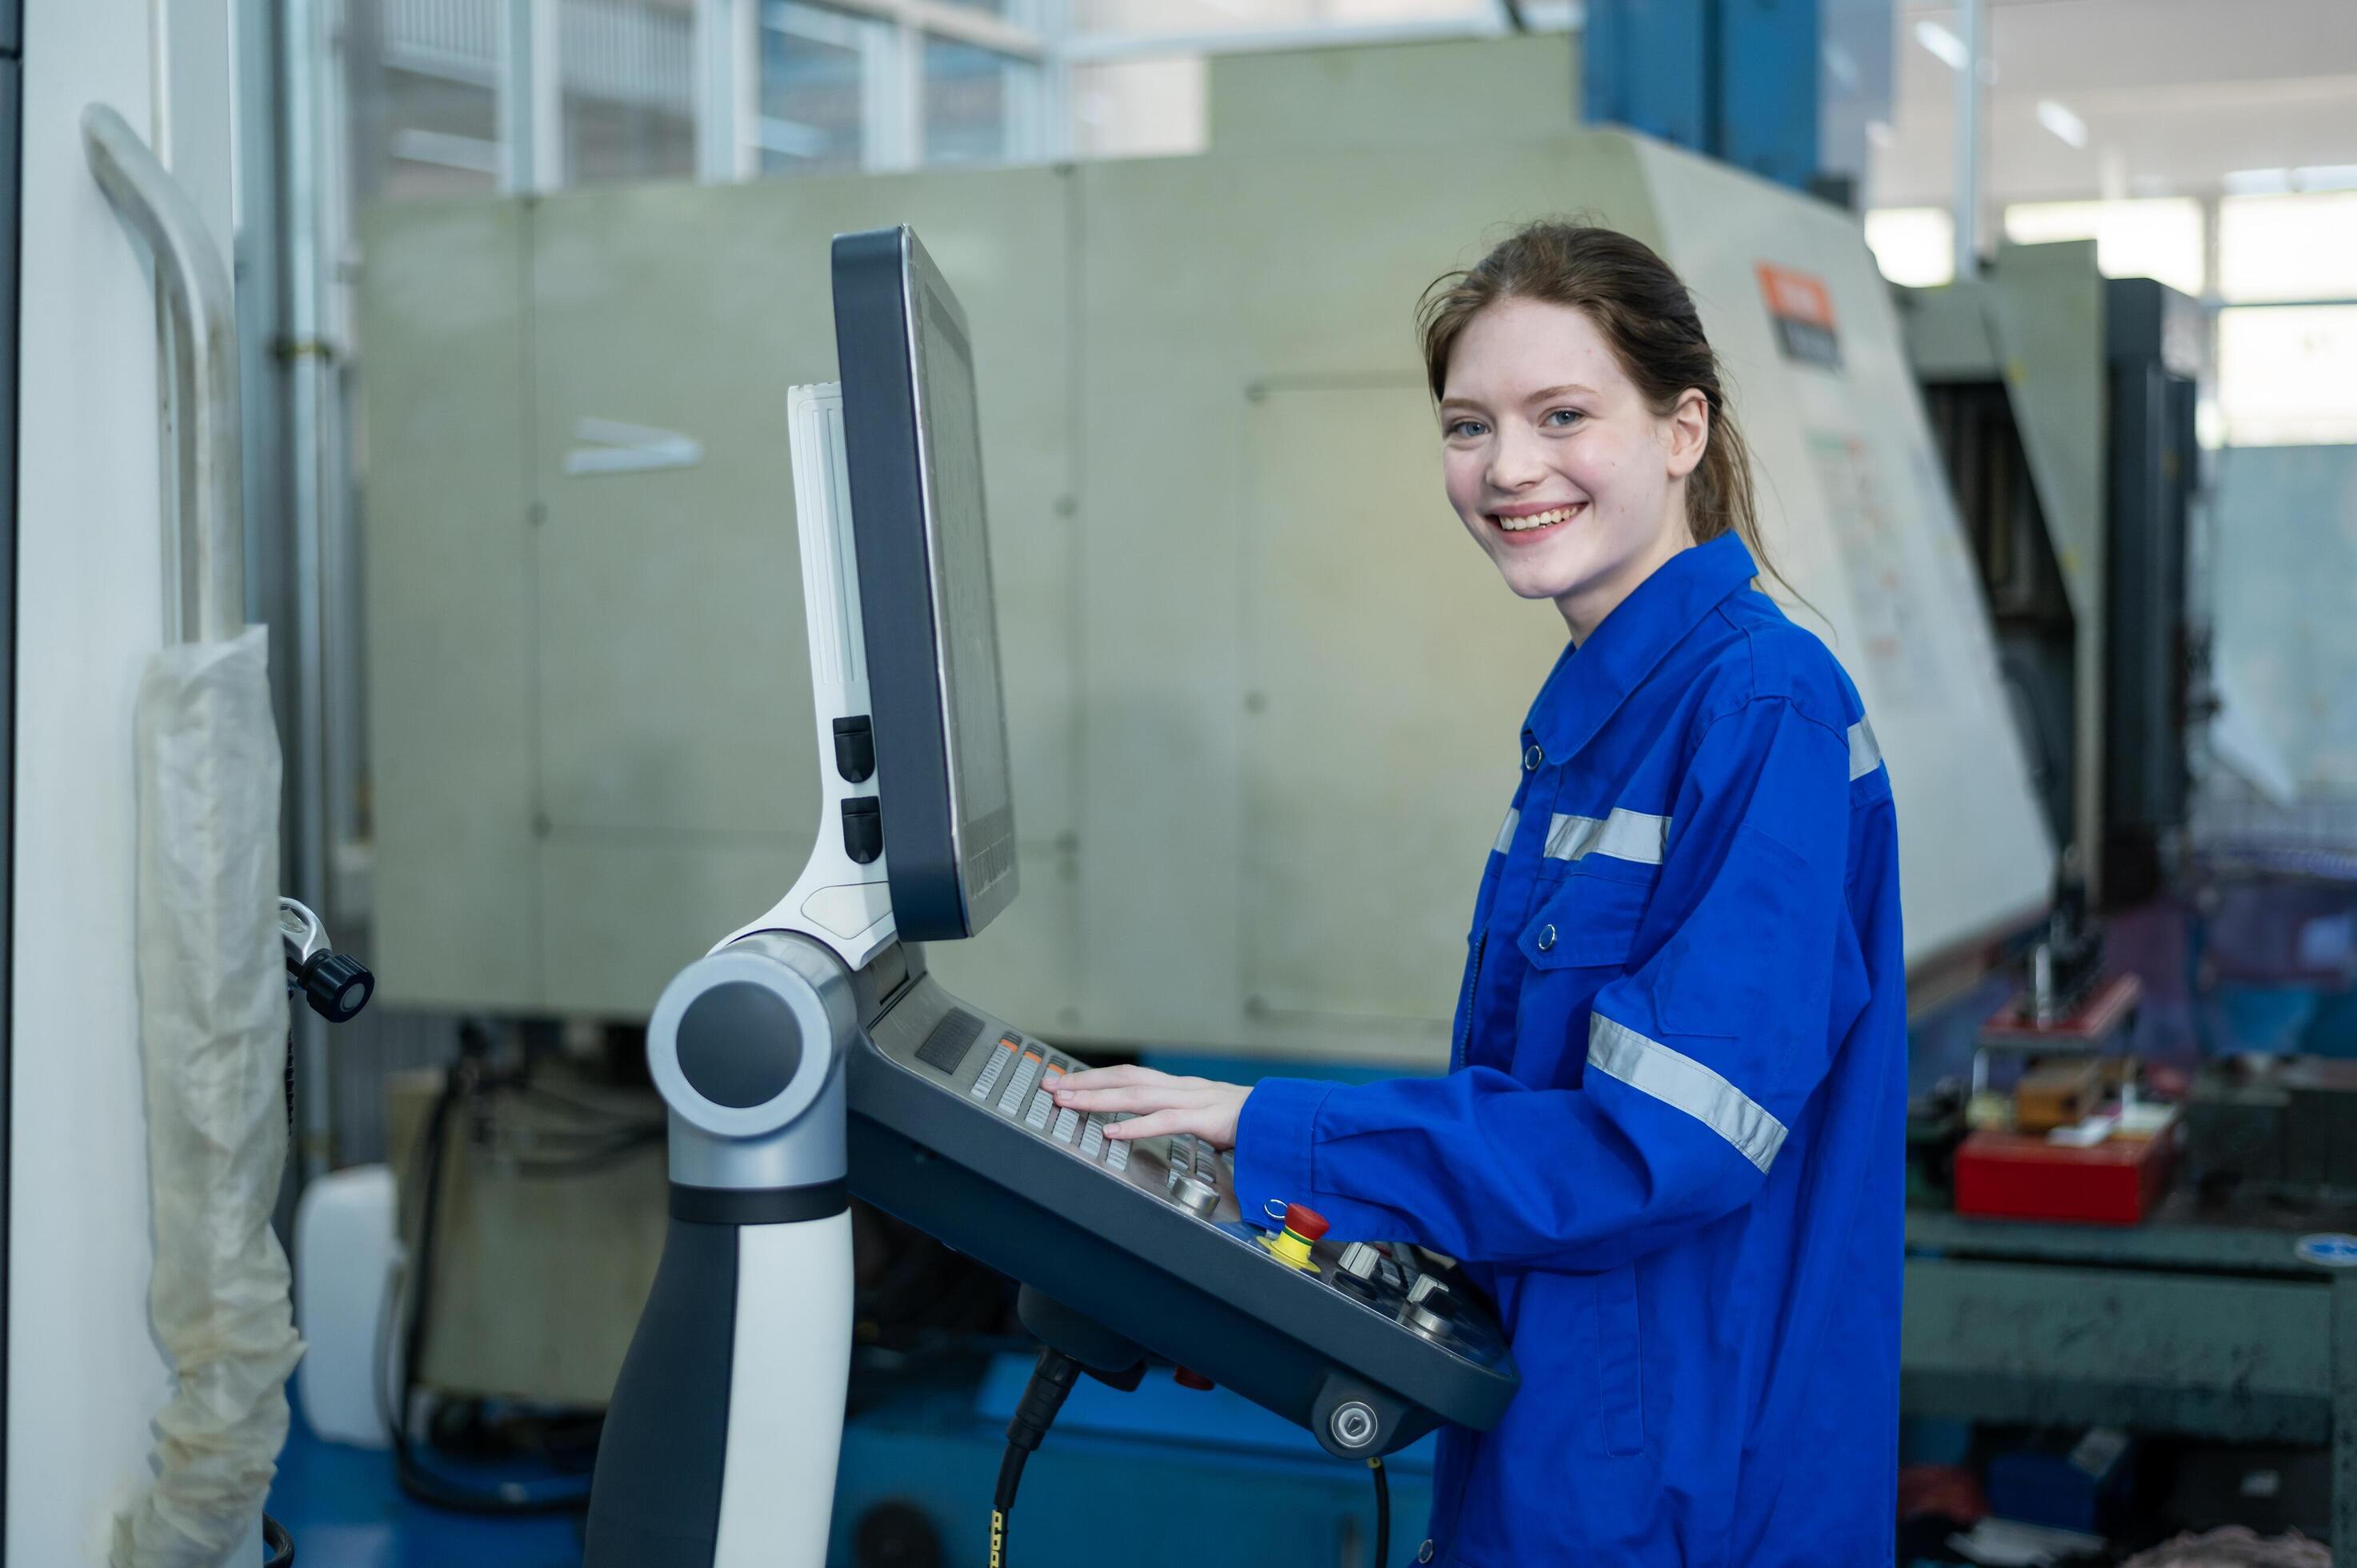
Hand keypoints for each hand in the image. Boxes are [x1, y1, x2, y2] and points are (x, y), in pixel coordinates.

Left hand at [1052, 1066, 1250, 1151]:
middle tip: (1051, 1086)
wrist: (1281, 1120)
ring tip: (1069, 1103)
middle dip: (1084, 1083)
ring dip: (1099, 1099)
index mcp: (1176, 1088)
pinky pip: (1165, 1122)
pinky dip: (1136, 1127)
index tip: (1063, 1082)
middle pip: (1123, 1079)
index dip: (1093, 1078)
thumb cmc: (1244, 1121)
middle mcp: (1178, 1088)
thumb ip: (1174, 1117)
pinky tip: (1113, 1133)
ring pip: (1136, 1095)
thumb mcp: (1201, 1116)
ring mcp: (1191, 1101)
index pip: (1126, 1077)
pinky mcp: (1205, 1119)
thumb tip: (1147, 1123)